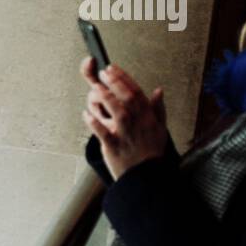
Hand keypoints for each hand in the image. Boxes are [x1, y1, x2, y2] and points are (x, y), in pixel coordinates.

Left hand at [80, 58, 166, 179]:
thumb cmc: (151, 152)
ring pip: (118, 113)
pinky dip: (94, 124)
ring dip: (106, 99)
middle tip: (103, 72)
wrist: (146, 177)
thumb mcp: (160, 128)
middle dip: (115, 83)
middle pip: (128, 99)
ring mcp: (125, 135)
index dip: (124, 78)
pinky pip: (103, 134)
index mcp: (147, 117)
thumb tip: (158, 91)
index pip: (136, 92)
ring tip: (96, 88)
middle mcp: (137, 124)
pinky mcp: (113, 147)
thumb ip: (157, 108)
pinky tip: (86, 115)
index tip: (112, 68)